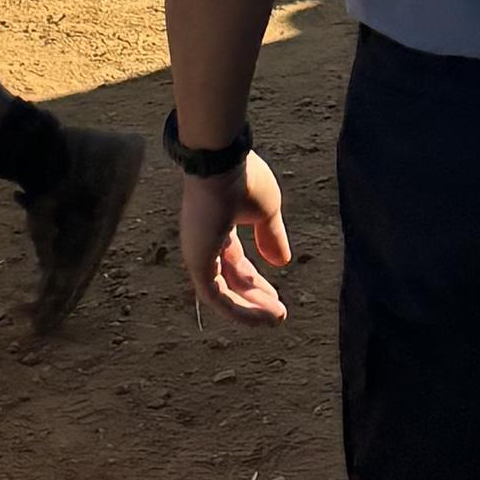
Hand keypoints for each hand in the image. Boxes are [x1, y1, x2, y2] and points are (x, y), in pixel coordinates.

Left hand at [183, 152, 293, 329]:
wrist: (222, 161)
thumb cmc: (243, 177)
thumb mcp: (266, 211)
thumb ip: (272, 237)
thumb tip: (282, 262)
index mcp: (218, 228)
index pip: (235, 263)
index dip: (256, 281)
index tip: (276, 296)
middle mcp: (203, 243)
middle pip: (230, 279)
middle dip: (254, 298)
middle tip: (278, 313)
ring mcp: (197, 253)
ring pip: (222, 294)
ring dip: (250, 309)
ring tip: (276, 318)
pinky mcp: (197, 263)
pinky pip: (217, 297)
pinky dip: (240, 309)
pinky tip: (263, 315)